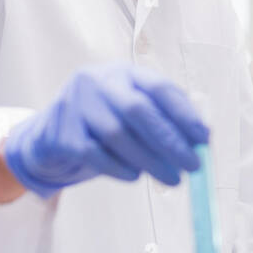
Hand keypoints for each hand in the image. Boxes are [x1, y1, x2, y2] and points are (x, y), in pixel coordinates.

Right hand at [3, 63, 208, 197]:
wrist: (48, 136)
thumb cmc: (105, 122)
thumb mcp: (132, 110)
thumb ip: (165, 119)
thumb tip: (203, 139)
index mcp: (123, 72)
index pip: (158, 87)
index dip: (184, 113)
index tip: (204, 138)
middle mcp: (98, 82)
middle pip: (138, 110)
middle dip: (170, 141)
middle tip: (193, 166)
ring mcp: (76, 106)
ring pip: (118, 135)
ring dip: (150, 161)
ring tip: (172, 179)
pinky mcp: (61, 134)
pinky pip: (95, 155)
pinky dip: (120, 168)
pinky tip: (136, 178)